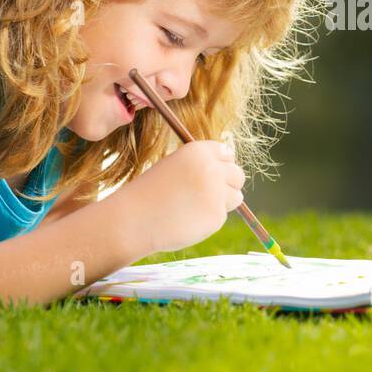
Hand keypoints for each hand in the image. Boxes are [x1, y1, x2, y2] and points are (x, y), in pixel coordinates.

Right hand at [125, 141, 244, 254]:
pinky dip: (209, 220)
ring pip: (235, 197)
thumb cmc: (150, 193)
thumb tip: (229, 167)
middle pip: (238, 175)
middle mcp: (211, 169)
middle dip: (228, 184)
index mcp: (198, 151)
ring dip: (222, 203)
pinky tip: (187, 220)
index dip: (221, 164)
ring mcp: (216, 193)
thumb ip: (201, 164)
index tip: (214, 174)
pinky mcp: (216, 216)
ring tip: (193, 207)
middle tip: (209, 194)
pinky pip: (221, 216)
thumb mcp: (174, 166)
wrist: (133, 220)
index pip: (226, 153)